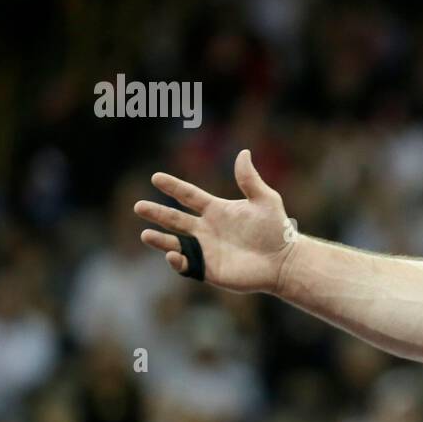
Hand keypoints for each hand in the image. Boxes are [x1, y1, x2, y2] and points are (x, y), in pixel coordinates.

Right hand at [134, 149, 296, 293]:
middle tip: (138, 206)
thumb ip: (250, 179)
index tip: (156, 177)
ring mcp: (206, 249)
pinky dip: (177, 261)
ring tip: (145, 234)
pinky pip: (187, 266)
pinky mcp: (208, 269)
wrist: (284, 261)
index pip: (189, 195)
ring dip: (160, 239)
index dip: (173, 187)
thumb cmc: (276, 229)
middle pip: (175, 219)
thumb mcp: (265, 200)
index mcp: (216, 210)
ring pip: (175, 243)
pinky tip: (173, 254)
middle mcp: (206, 229)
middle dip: (157, 213)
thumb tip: (243, 152)